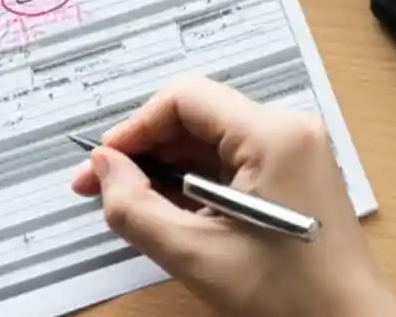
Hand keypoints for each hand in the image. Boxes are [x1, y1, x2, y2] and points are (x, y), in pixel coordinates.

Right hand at [71, 77, 395, 316]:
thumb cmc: (290, 297)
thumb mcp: (195, 253)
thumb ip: (134, 206)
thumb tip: (102, 166)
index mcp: (272, 135)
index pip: (184, 98)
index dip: (134, 127)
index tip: (102, 163)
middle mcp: (288, 130)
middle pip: (195, 117)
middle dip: (144, 151)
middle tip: (101, 186)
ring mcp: (294, 152)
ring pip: (209, 142)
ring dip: (166, 169)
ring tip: (130, 205)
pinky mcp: (293, 175)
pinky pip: (230, 163)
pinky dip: (194, 183)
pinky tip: (167, 212)